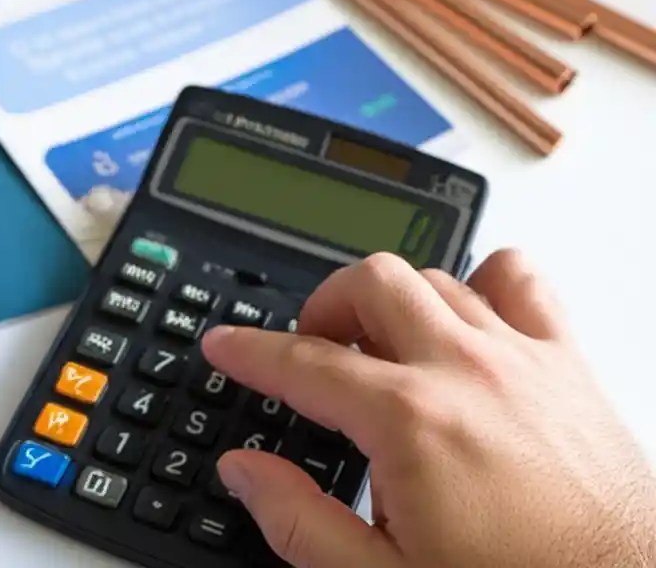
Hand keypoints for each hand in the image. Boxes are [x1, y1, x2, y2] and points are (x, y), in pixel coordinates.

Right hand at [202, 250, 655, 567]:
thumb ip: (299, 520)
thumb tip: (246, 471)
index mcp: (409, 421)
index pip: (303, 362)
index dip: (250, 350)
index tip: (226, 343)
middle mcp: (465, 371)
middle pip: (370, 285)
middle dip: (323, 306)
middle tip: (307, 348)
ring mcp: (522, 358)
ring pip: (435, 277)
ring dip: (393, 299)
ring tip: (376, 342)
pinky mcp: (569, 365)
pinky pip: (520, 280)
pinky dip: (482, 282)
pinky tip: (465, 319)